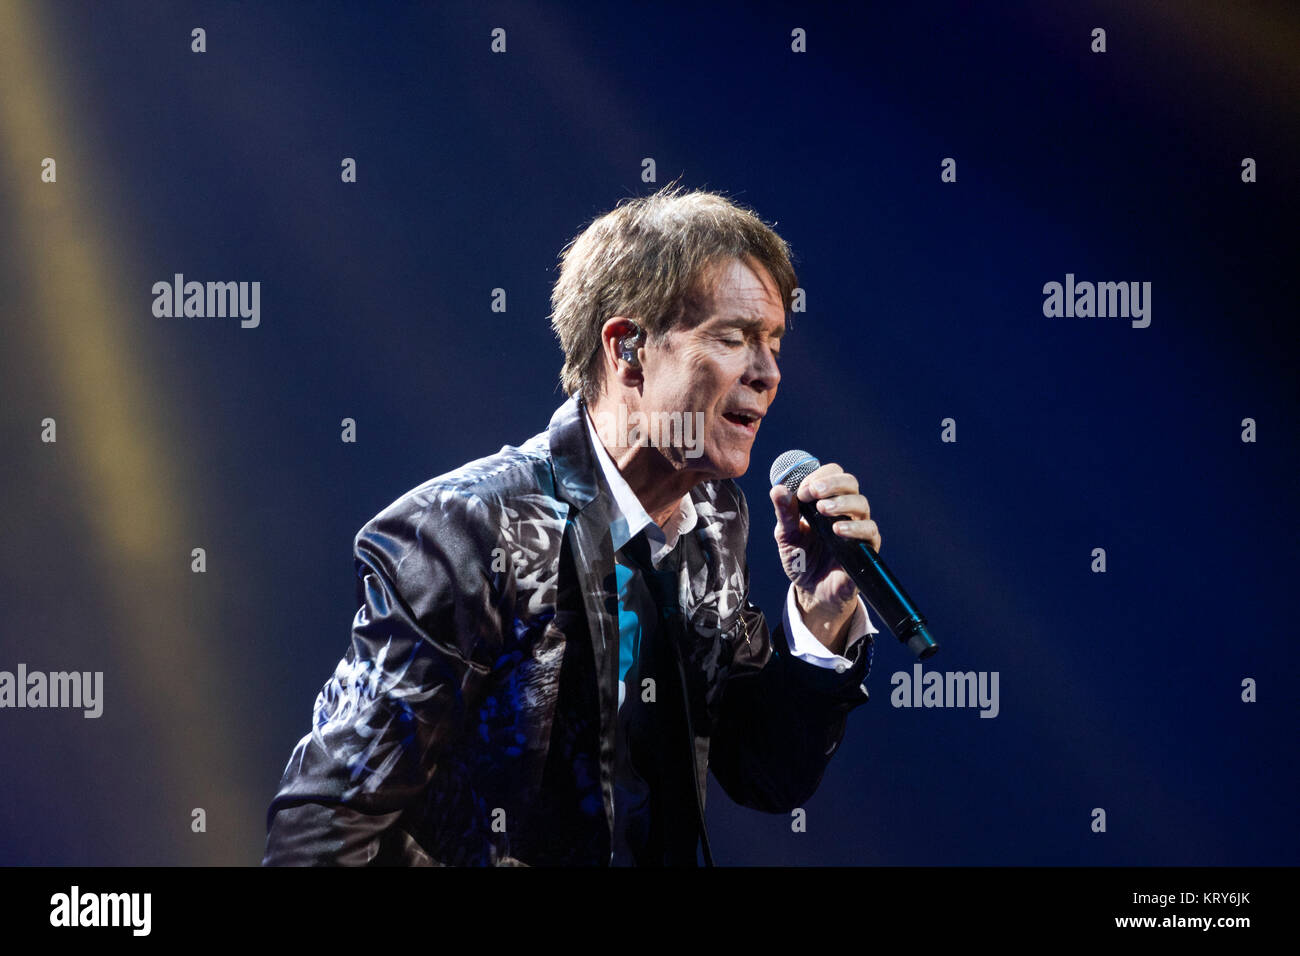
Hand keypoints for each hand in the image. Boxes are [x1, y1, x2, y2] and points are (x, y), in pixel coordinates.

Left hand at [769, 463, 880, 650]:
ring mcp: (857, 527)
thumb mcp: (786, 536)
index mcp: (824, 501)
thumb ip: (784, 513)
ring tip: (822, 510)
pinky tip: (838, 530)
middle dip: (832, 483)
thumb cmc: (801, 559)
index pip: (831, 475)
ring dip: (842, 502)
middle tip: (814, 492)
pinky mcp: (865, 548)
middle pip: (850, 482)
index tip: (802, 490)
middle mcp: (844, 510)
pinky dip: (855, 527)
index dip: (818, 477)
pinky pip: (870, 531)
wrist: (812, 591)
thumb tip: (778, 488)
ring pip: (861, 504)